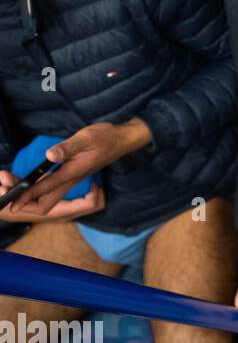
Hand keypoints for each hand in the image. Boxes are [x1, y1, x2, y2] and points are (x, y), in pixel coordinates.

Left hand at [6, 120, 151, 215]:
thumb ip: (68, 148)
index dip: (27, 195)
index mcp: (73, 172)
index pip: (45, 188)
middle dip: (27, 204)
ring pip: (48, 198)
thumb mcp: (85, 138)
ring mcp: (72, 179)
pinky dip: (36, 190)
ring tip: (11, 190)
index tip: (11, 203)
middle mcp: (72, 180)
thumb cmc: (105, 138)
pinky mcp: (71, 175)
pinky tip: (27, 183)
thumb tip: (50, 155)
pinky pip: (52, 189)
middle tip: (8, 197)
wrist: (121, 140)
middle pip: (46, 204)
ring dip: (30, 198)